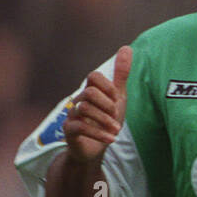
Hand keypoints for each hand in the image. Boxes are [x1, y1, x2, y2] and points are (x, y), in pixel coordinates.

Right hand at [63, 45, 132, 163]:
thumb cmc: (106, 120)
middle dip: (107, 105)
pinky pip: (80, 127)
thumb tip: (127, 47)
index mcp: (90, 90)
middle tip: (116, 116)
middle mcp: (78, 100)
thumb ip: (120, 75)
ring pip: (85, 109)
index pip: (94, 76)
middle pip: (89, 92)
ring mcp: (72, 115)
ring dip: (105, 121)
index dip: (108, 87)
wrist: (95, 149)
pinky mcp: (69, 131)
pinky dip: (99, 134)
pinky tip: (111, 139)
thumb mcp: (117, 98)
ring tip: (116, 130)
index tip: (117, 100)